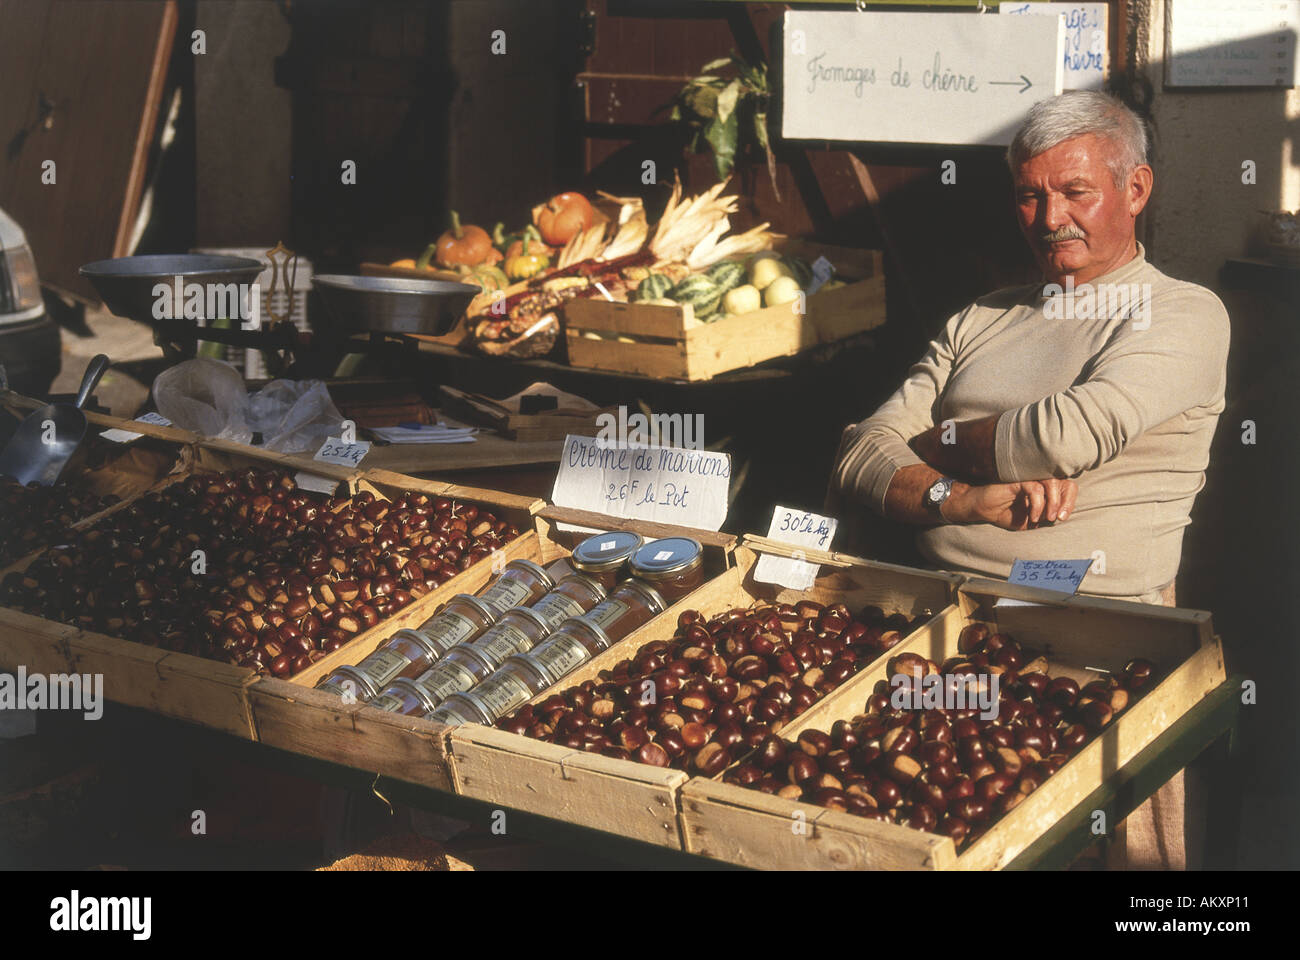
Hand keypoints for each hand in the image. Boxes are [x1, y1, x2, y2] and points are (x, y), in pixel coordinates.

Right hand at [945, 478, 1077, 530]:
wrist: (982, 511)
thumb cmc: (1006, 514)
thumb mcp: (1031, 521)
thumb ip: (1046, 517)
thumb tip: (1060, 517)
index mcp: (1045, 488)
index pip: (1067, 487)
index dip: (1069, 501)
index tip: (1062, 518)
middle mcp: (1039, 480)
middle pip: (1065, 481)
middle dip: (1066, 501)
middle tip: (1058, 518)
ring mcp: (1029, 478)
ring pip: (1052, 482)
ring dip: (1053, 502)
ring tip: (1049, 518)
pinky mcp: (1018, 480)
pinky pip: (1035, 488)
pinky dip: (1038, 504)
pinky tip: (1032, 516)